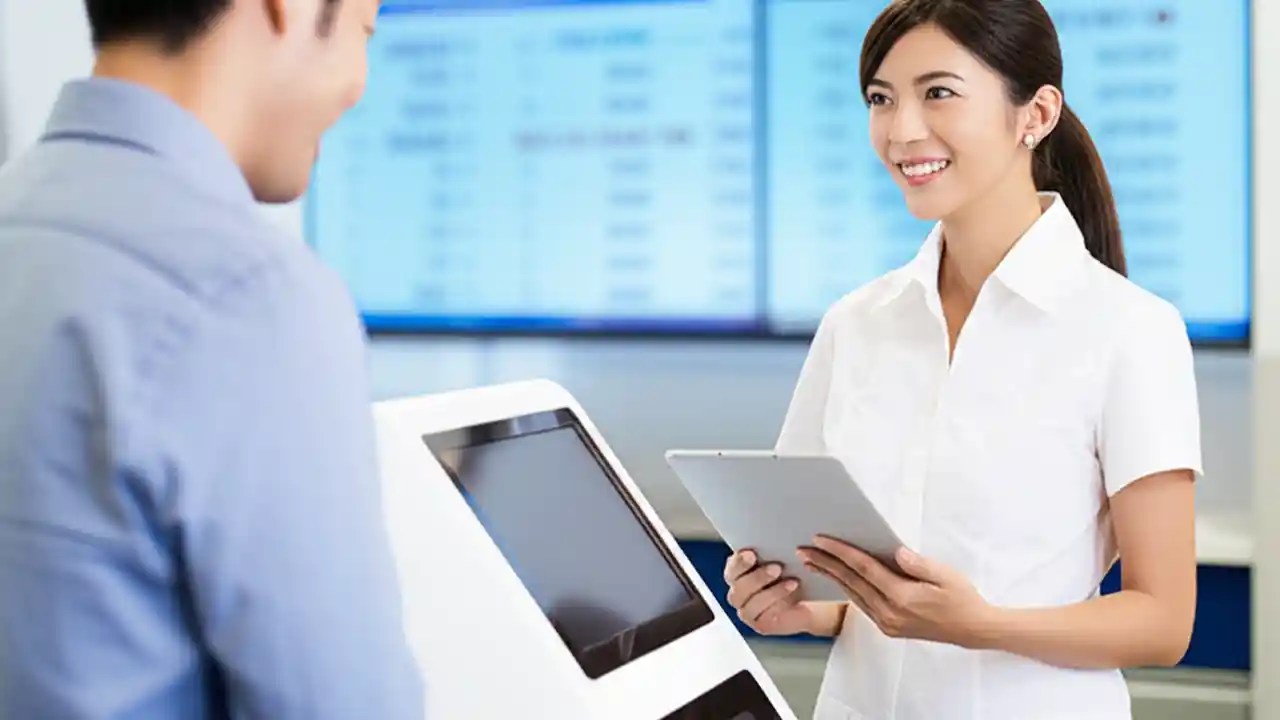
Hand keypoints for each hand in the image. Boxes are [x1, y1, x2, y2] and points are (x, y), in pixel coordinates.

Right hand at [723, 549, 817, 635]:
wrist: (809, 599)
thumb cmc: (791, 573)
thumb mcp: (780, 558)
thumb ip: (769, 551)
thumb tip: (767, 539)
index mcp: (737, 574)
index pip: (731, 569)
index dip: (739, 562)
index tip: (751, 553)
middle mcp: (739, 593)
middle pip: (738, 588)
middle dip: (757, 577)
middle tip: (777, 567)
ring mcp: (747, 611)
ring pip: (750, 604)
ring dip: (771, 591)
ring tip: (791, 580)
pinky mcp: (760, 624)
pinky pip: (764, 615)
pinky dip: (779, 602)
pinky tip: (793, 591)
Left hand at [798, 537, 993, 647]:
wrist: (972, 629)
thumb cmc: (961, 598)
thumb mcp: (945, 575)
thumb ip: (919, 564)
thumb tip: (895, 552)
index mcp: (902, 597)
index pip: (864, 568)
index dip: (840, 551)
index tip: (820, 539)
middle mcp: (889, 612)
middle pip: (851, 582)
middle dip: (825, 564)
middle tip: (803, 550)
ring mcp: (887, 623)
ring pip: (853, 595)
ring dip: (831, 577)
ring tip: (812, 562)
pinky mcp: (888, 627)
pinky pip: (861, 605)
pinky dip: (847, 589)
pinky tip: (837, 579)